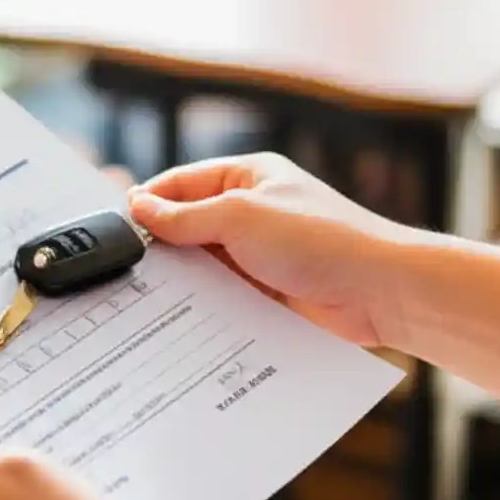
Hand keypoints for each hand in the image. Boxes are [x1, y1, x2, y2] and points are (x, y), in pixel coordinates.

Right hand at [128, 152, 414, 345]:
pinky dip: (204, 306)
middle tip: (128, 270)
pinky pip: (223, 297)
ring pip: (204, 266)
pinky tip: (181, 321)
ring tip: (147, 300)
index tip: (120, 228)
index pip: (182, 183)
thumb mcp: (240, 217)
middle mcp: (252, 212)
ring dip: (184, 282)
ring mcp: (260, 254)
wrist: (379, 291)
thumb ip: (185, 216)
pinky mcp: (267, 292)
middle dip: (163, 248)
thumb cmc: (321, 239)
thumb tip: (139, 207)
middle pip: (189, 227)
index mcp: (247, 178)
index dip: (150, 202)